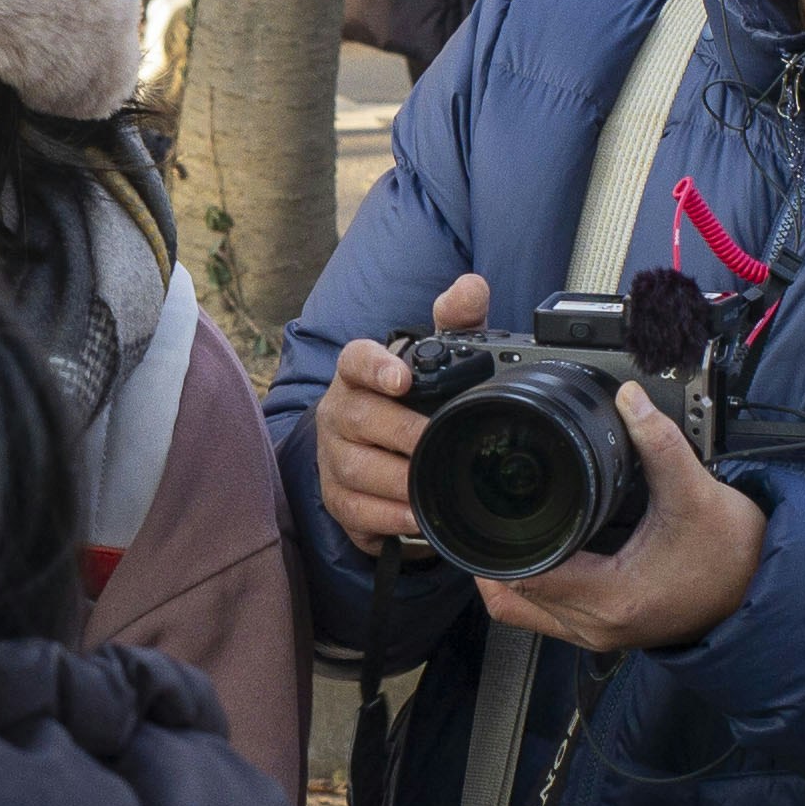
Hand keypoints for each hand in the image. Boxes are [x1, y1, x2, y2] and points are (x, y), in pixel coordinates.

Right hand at [314, 272, 482, 556]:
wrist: (381, 450)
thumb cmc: (412, 400)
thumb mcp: (438, 358)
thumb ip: (456, 321)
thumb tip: (471, 287)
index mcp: (359, 373)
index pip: (355, 360)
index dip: (375, 367)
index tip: (401, 378)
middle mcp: (338, 412)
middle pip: (357, 420)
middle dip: (400, 434)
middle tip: (435, 442)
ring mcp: (333, 457)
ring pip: (354, 469)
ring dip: (395, 481)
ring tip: (429, 486)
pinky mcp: (338, 498)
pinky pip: (354, 511)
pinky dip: (386, 518)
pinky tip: (415, 517)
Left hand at [476, 378, 769, 656]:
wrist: (764, 590)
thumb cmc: (735, 555)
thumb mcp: (696, 492)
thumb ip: (659, 442)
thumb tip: (630, 398)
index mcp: (610, 598)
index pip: (525, 575)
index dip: (500, 541)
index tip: (491, 507)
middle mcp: (596, 626)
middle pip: (511, 598)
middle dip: (494, 555)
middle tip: (486, 511)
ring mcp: (598, 634)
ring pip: (523, 612)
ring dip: (508, 574)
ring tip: (505, 528)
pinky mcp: (604, 630)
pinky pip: (545, 616)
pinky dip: (532, 585)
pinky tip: (537, 549)